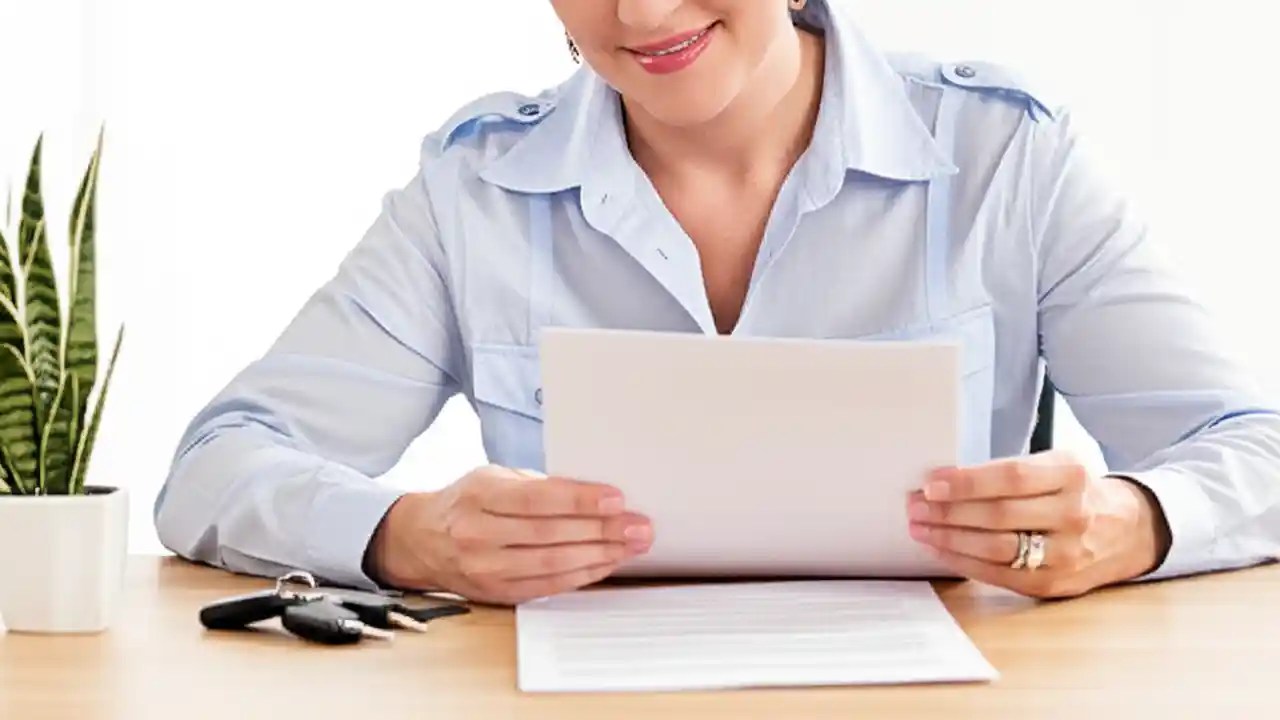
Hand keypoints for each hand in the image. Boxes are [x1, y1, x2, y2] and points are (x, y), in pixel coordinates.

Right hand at [365, 465, 652, 604]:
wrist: (421, 540)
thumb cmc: (468, 501)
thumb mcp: (494, 477)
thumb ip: (538, 485)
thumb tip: (594, 493)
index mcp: (480, 495)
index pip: (536, 499)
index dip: (579, 500)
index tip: (616, 498)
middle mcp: (478, 534)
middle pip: (550, 534)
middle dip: (601, 530)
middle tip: (638, 525)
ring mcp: (485, 569)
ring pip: (552, 564)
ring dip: (599, 555)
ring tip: (632, 545)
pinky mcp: (496, 593)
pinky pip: (547, 586)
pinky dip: (581, 575)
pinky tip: (606, 563)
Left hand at [906, 450, 1170, 598]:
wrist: (1127, 529)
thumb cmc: (1076, 492)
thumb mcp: (1057, 466)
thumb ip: (1010, 472)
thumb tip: (944, 481)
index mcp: (1071, 475)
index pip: (1011, 477)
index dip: (967, 481)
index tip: (931, 483)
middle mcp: (1072, 514)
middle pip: (998, 514)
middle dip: (948, 511)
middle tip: (914, 505)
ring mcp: (1065, 553)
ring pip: (995, 548)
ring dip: (949, 538)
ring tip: (920, 527)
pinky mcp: (1054, 583)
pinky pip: (998, 574)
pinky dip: (963, 561)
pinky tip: (940, 549)